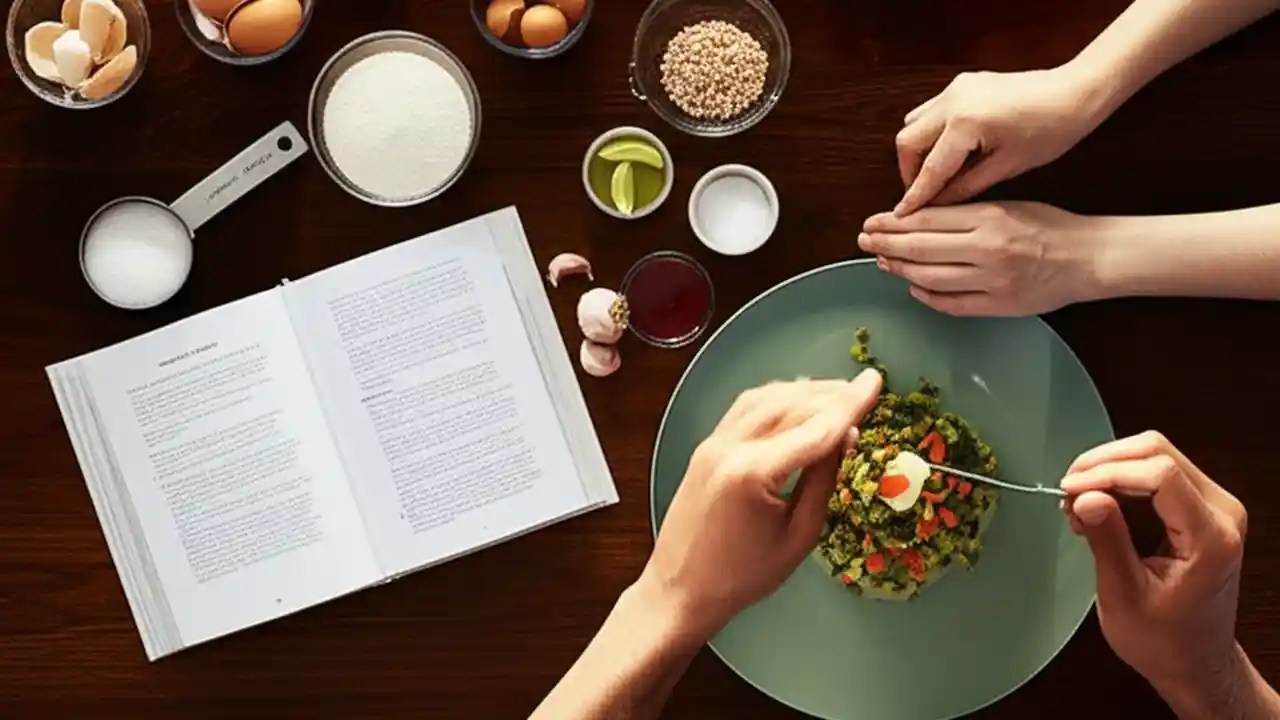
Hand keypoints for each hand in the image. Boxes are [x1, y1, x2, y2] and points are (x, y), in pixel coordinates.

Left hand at [641, 371, 882, 633]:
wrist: (680, 589)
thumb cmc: (743, 576)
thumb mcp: (800, 535)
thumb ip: (823, 480)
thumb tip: (846, 437)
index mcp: (754, 473)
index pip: (815, 428)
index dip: (850, 404)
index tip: (876, 381)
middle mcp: (730, 447)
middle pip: (791, 405)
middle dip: (831, 394)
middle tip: (864, 391)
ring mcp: (713, 443)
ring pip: (766, 398)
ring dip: (804, 391)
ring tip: (838, 394)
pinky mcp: (706, 447)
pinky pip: (745, 408)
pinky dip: (776, 398)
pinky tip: (796, 401)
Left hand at [859, 201, 1101, 316]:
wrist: (1089, 257)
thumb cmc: (1049, 226)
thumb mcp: (1007, 206)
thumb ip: (965, 213)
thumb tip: (918, 219)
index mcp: (989, 218)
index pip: (927, 220)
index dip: (893, 223)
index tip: (872, 222)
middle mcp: (988, 250)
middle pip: (920, 249)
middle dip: (886, 245)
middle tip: (864, 241)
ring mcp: (993, 281)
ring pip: (930, 278)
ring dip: (900, 270)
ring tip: (883, 262)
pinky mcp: (999, 305)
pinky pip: (951, 304)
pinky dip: (927, 295)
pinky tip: (913, 286)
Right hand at [895, 67, 1105, 214]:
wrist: (1076, 91)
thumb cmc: (1053, 128)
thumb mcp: (1008, 166)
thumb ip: (966, 186)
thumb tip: (938, 204)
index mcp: (966, 122)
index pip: (930, 168)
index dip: (916, 196)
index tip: (903, 216)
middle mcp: (953, 100)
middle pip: (907, 142)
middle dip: (910, 172)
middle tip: (922, 195)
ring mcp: (955, 88)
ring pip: (913, 123)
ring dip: (917, 151)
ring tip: (934, 175)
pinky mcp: (961, 84)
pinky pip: (930, 112)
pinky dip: (930, 134)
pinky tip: (948, 151)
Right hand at [1062, 432, 1248, 705]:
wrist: (1194, 659)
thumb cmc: (1162, 639)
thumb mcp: (1124, 595)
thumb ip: (1108, 540)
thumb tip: (1084, 496)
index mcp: (1211, 537)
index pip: (1160, 474)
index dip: (1107, 472)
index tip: (1068, 490)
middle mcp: (1222, 511)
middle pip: (1158, 452)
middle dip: (1103, 464)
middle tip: (1066, 492)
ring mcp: (1215, 505)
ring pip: (1155, 454)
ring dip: (1108, 469)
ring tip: (1076, 504)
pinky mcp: (1201, 506)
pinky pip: (1156, 471)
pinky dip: (1119, 478)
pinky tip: (1095, 505)